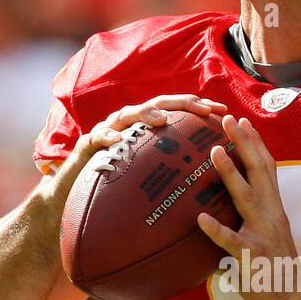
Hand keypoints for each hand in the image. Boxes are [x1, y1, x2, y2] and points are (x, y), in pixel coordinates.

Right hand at [40, 93, 229, 214]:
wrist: (78, 196)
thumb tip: (212, 181)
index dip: (199, 108)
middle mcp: (130, 124)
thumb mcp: (151, 177)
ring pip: (128, 114)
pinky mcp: (88, 144)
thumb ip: (174, 170)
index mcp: (148, 129)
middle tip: (202, 108)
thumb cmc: (120, 187)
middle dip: (181, 103)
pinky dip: (107, 135)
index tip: (223, 111)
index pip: (178, 112)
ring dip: (145, 114)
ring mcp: (109, 130)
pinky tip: (116, 139)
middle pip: (158, 105)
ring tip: (162, 119)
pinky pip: (97, 136)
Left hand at [196, 115, 300, 299]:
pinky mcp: (252, 257)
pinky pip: (232, 242)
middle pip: (259, 172)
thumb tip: (237, 191)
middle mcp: (271, 215)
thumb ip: (258, 211)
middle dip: (244, 144)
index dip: (255, 143)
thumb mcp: (272, 231)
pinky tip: (201, 219)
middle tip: (228, 120)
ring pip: (245, 198)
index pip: (267, 168)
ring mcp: (262, 235)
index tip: (242, 120)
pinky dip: (217, 230)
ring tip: (214, 152)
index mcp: (275, 208)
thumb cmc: (277, 266)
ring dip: (230, 174)